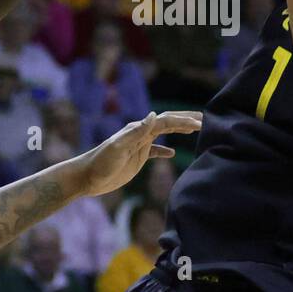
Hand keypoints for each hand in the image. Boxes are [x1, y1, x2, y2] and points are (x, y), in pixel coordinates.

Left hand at [78, 110, 201, 196]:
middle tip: (206, 120)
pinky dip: (165, 150)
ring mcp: (139, 146)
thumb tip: (153, 115)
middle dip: (186, 120)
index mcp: (138, 130)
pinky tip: (172, 153)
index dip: (184, 121)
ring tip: (196, 129)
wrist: (86, 176)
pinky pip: (155, 150)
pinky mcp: (136, 157)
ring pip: (163, 133)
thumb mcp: (117, 147)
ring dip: (179, 129)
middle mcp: (140, 134)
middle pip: (167, 123)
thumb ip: (136, 132)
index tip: (201, 124)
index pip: (165, 121)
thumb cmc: (100, 163)